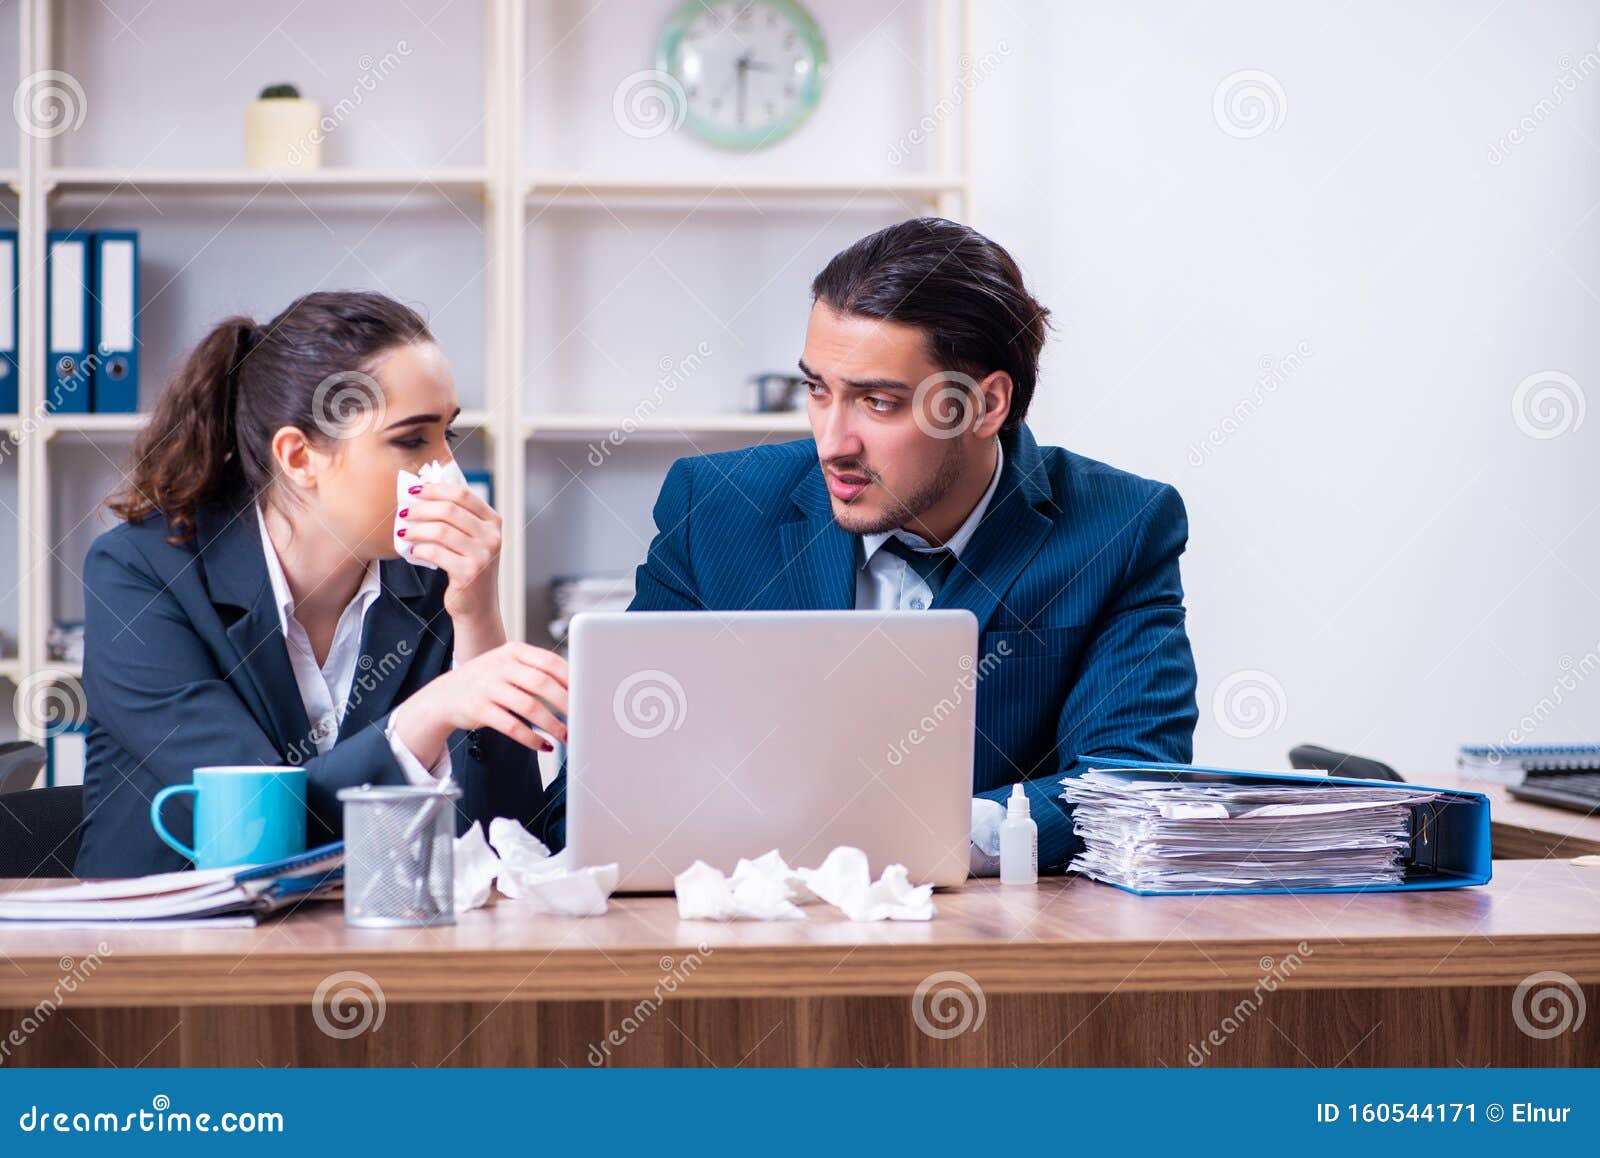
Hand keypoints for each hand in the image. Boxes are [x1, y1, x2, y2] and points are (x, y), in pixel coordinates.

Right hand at [390, 642, 568, 766]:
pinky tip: (544, 746)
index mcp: (513, 651)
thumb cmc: (489, 682)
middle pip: (542, 683)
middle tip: (583, 719)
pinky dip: (531, 739)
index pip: (549, 661)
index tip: (588, 695)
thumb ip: (537, 672)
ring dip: (552, 725)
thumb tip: (579, 689)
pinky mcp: (478, 709)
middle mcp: (500, 665)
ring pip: (529, 706)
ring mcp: (487, 686)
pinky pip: (511, 726)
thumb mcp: (509, 666)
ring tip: (566, 737)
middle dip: (567, 703)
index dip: (572, 678)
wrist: (445, 696)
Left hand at [398, 478, 501, 625]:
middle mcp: (492, 536)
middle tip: (405, 512)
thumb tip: (423, 491)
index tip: (415, 490)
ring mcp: (482, 555)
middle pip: (449, 509)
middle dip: (421, 508)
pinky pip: (435, 553)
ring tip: (404, 532)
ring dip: (416, 529)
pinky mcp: (469, 573)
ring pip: (440, 530)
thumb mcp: (471, 539)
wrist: (478, 606)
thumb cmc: (468, 568)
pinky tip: (413, 551)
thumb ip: (457, 517)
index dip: (435, 489)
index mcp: (493, 521)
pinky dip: (419, 549)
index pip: (462, 494)